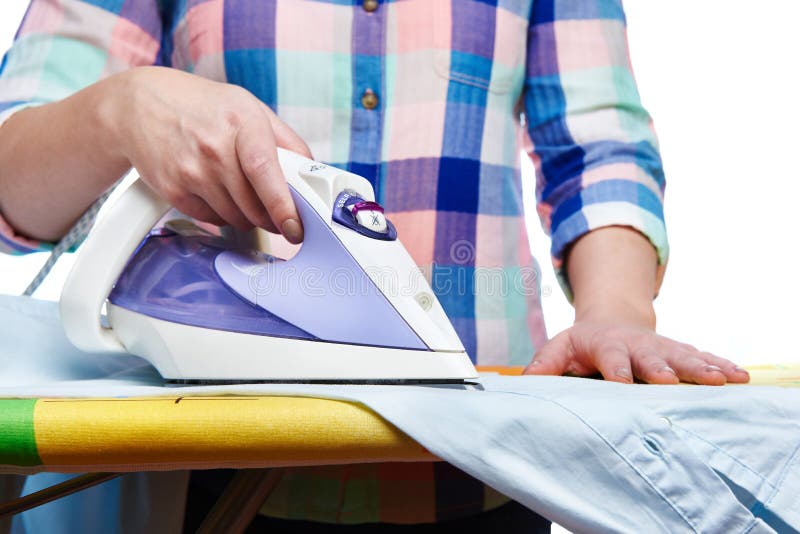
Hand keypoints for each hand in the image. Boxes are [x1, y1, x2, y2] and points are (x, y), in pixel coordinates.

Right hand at [110, 66, 311, 241]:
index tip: (295, 227)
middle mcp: (214, 148)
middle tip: (278, 215)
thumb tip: (309, 173)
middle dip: (272, 217)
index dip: (283, 205)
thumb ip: (285, 140)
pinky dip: (223, 215)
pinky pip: (212, 220)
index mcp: (242, 122)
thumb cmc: (202, 106)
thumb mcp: (249, 107)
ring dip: (249, 218)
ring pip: (236, 218)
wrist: (139, 106)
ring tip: (244, 196)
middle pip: (255, 206)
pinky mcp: (173, 190)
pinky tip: (218, 194)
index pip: (265, 171)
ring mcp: (191, 171)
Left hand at [523, 319, 750, 384]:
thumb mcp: (559, 348)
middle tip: (672, 381)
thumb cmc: (582, 343)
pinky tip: (739, 376)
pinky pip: (702, 358)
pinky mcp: (679, 351)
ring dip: (701, 368)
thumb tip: (523, 383)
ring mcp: (660, 347)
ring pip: (682, 356)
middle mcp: (636, 344)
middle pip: (650, 357)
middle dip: (661, 369)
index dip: (615, 370)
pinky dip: (720, 366)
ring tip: (722, 379)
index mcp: (604, 344)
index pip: (609, 357)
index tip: (622, 383)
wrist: (612, 319)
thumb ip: (544, 365)